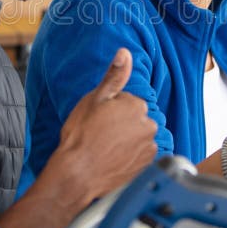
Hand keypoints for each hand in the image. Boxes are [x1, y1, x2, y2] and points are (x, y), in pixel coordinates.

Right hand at [58, 48, 157, 197]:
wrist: (77, 174)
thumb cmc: (81, 136)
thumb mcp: (94, 99)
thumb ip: (114, 76)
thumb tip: (125, 52)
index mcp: (136, 106)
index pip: (129, 102)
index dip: (112, 110)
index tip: (100, 121)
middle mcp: (148, 125)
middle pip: (136, 120)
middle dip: (123, 125)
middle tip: (102, 135)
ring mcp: (149, 147)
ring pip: (139, 137)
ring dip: (128, 141)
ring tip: (107, 149)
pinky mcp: (148, 165)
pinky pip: (142, 155)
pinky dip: (132, 157)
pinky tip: (115, 160)